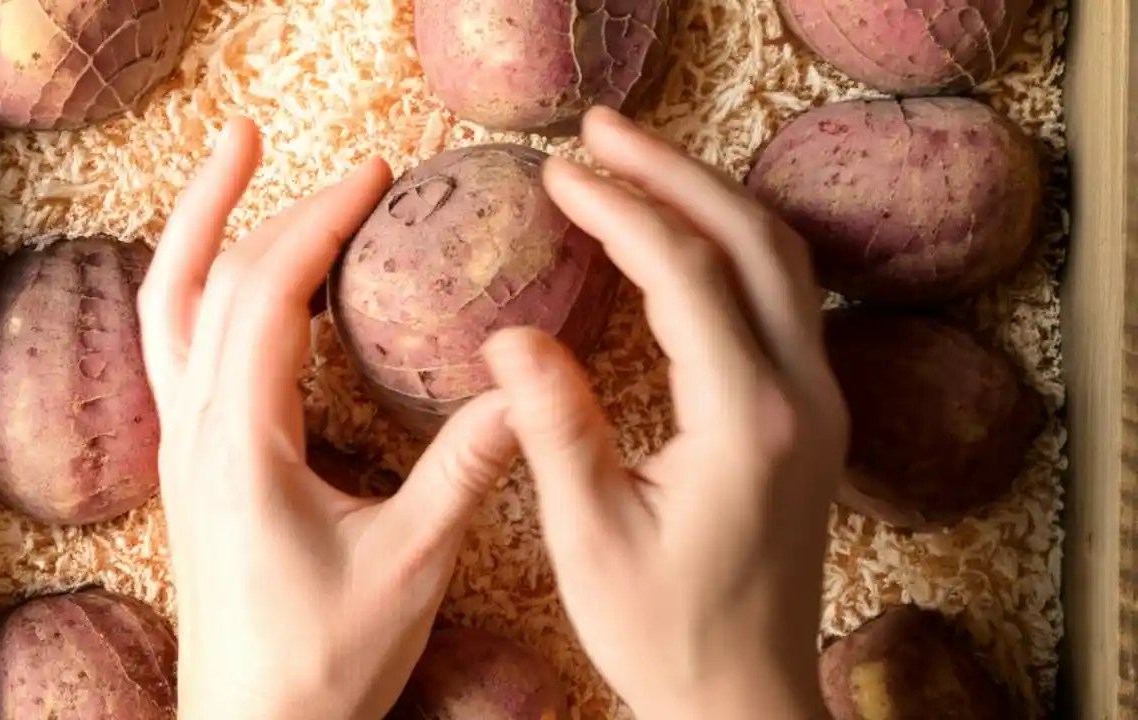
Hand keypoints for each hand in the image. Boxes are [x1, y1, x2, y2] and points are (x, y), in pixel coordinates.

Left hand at [138, 118, 516, 719]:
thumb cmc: (320, 663)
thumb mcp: (410, 562)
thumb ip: (466, 466)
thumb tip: (525, 385)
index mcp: (239, 445)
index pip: (267, 295)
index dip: (316, 220)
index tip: (371, 172)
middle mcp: (194, 436)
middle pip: (191, 283)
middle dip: (235, 201)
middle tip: (277, 141)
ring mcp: (185, 452)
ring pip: (169, 315)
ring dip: (199, 236)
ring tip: (237, 176)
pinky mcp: (196, 471)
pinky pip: (184, 355)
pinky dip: (209, 296)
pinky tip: (252, 290)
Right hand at [481, 107, 847, 718]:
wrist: (745, 696)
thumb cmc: (665, 634)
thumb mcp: (590, 538)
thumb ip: (555, 427)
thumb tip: (508, 334)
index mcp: (747, 423)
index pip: (685, 276)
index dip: (620, 211)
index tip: (559, 174)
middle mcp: (803, 398)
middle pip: (753, 238)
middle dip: (674, 171)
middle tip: (600, 129)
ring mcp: (820, 404)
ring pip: (781, 259)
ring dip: (709, 198)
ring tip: (634, 162)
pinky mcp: (812, 416)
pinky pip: (784, 296)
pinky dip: (730, 245)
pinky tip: (681, 236)